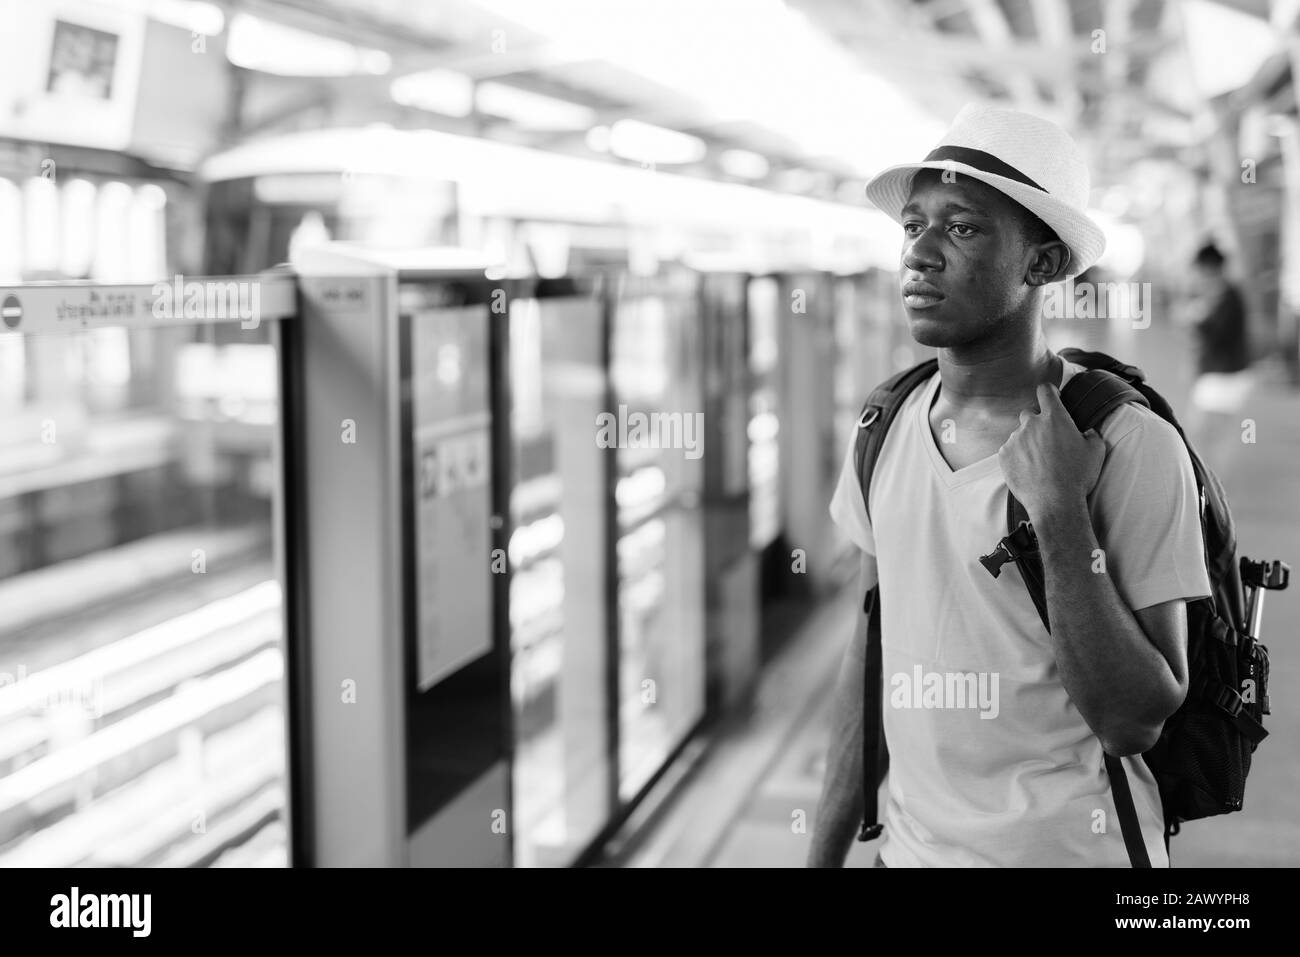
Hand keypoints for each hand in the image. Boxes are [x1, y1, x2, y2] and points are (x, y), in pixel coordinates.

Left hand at [997, 383, 1105, 521]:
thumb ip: (1091, 434)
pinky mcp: (1004, 454)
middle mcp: (1031, 424)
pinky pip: (1009, 450)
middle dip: (1037, 423)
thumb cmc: (1077, 476)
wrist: (1055, 502)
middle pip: (1029, 414)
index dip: (1048, 392)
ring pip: (1019, 434)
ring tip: (1039, 462)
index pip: (1045, 390)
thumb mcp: (1096, 451)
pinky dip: (1017, 456)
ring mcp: (1015, 439)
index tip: (1050, 396)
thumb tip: (1086, 433)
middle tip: (1047, 441)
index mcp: (1054, 418)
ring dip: (1027, 442)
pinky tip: (1029, 469)